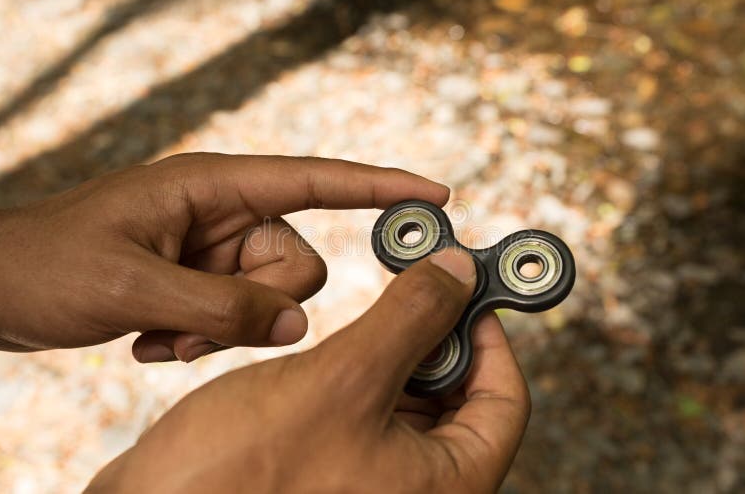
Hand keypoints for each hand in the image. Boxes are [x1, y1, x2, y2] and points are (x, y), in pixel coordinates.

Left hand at [0, 154, 447, 361]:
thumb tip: (297, 325)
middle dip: (259, 307)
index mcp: (216, 187)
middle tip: (194, 325)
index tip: (434, 194)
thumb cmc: (49, 265)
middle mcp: (225, 216)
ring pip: (271, 301)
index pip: (318, 179)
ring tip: (160, 336)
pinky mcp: (201, 283)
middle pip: (297, 265)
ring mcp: (214, 253)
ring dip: (223, 332)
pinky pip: (240, 320)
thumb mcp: (136, 286)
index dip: (380, 186)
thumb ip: (224, 307)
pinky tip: (150, 341)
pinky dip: (204, 341)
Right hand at [85, 249, 530, 492]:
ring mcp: (377, 481)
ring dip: (399, 350)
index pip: (505, 402)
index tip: (464, 287)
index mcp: (447, 487)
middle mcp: (418, 490)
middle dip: (439, 336)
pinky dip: (365, 373)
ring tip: (372, 313)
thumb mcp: (342, 381)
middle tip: (415, 283)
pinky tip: (339, 347)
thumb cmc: (240, 473)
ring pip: (413, 401)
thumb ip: (410, 320)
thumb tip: (458, 272)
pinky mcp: (336, 469)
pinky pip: (372, 412)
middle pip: (461, 398)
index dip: (490, 336)